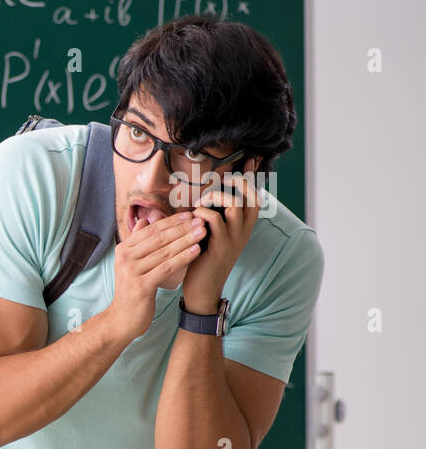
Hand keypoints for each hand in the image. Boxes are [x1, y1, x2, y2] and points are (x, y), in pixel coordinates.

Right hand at [108, 211, 204, 342]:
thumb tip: (144, 220)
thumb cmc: (132, 289)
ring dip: (186, 240)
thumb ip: (137, 242)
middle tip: (201, 220)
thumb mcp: (131, 263)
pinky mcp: (141, 286)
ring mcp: (131, 272)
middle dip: (182, 228)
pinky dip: (183, 258)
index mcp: (123, 249)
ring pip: (164, 252)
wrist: (123, 318)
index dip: (171, 221)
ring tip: (203, 232)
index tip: (190, 214)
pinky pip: (166, 268)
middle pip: (158, 239)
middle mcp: (125, 258)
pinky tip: (196, 250)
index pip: (150, 230)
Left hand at [181, 157, 261, 311]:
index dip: (252, 177)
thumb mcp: (213, 234)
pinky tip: (192, 217)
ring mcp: (233, 238)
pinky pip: (213, 220)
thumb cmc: (203, 257)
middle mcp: (243, 230)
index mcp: (244, 226)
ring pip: (232, 204)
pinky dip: (201, 212)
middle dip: (237, 181)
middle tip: (222, 179)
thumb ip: (215, 214)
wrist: (202, 289)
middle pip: (250, 195)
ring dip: (214, 197)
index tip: (249, 159)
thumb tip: (207, 193)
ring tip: (200, 203)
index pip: (255, 196)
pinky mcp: (219, 246)